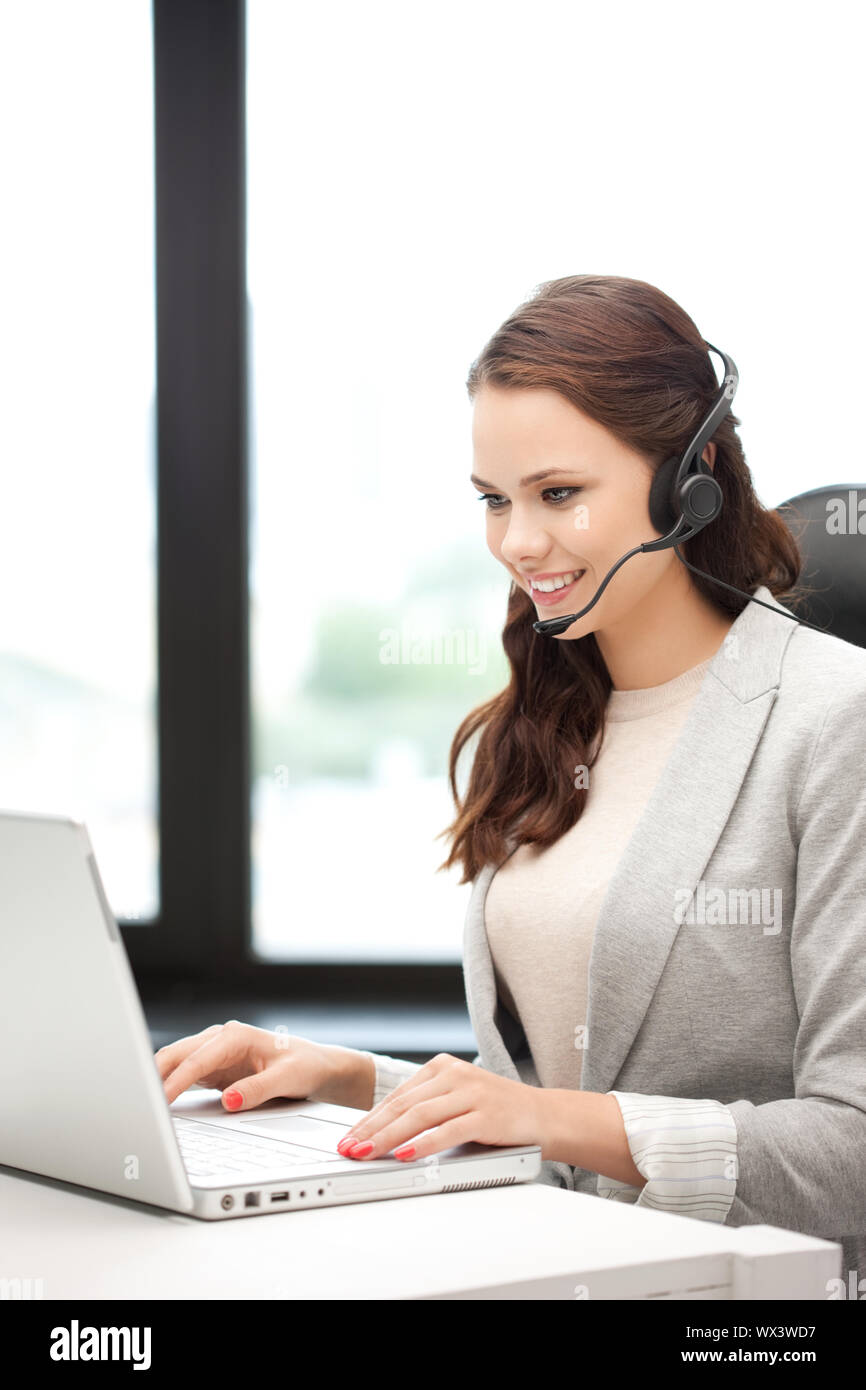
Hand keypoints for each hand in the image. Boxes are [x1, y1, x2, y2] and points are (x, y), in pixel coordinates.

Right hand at [155, 1020, 359, 1109]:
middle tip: (137, 1105)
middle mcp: (220, 1040)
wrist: (316, 1066)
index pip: (195, 1059)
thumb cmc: (305, 1066)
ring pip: (174, 1064)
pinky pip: (182, 1076)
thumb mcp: (289, 1078)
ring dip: (156, 1081)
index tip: (158, 1102)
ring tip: (139, 1107)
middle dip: (153, 1077)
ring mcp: (213, 1053)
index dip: (175, 1081)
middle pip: (175, 1056)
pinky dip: (167, 1088)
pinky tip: (156, 1105)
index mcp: (235, 1036)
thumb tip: (228, 1100)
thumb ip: (258, 1089)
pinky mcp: (212, 1068)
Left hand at [336, 1053, 545, 1161]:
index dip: (369, 1118)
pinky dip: (423, 1144)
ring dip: (388, 1137)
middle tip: (349, 1147)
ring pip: (419, 1116)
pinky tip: (405, 1154)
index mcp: (442, 1066)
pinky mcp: (486, 1115)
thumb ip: (426, 1107)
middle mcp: (454, 1074)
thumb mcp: (456, 1098)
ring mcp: (471, 1092)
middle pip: (403, 1105)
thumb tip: (381, 1132)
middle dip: (371, 1129)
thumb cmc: (495, 1111)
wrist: (542, 1115)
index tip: (349, 1137)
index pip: (397, 1095)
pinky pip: (447, 1130)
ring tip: (368, 1152)